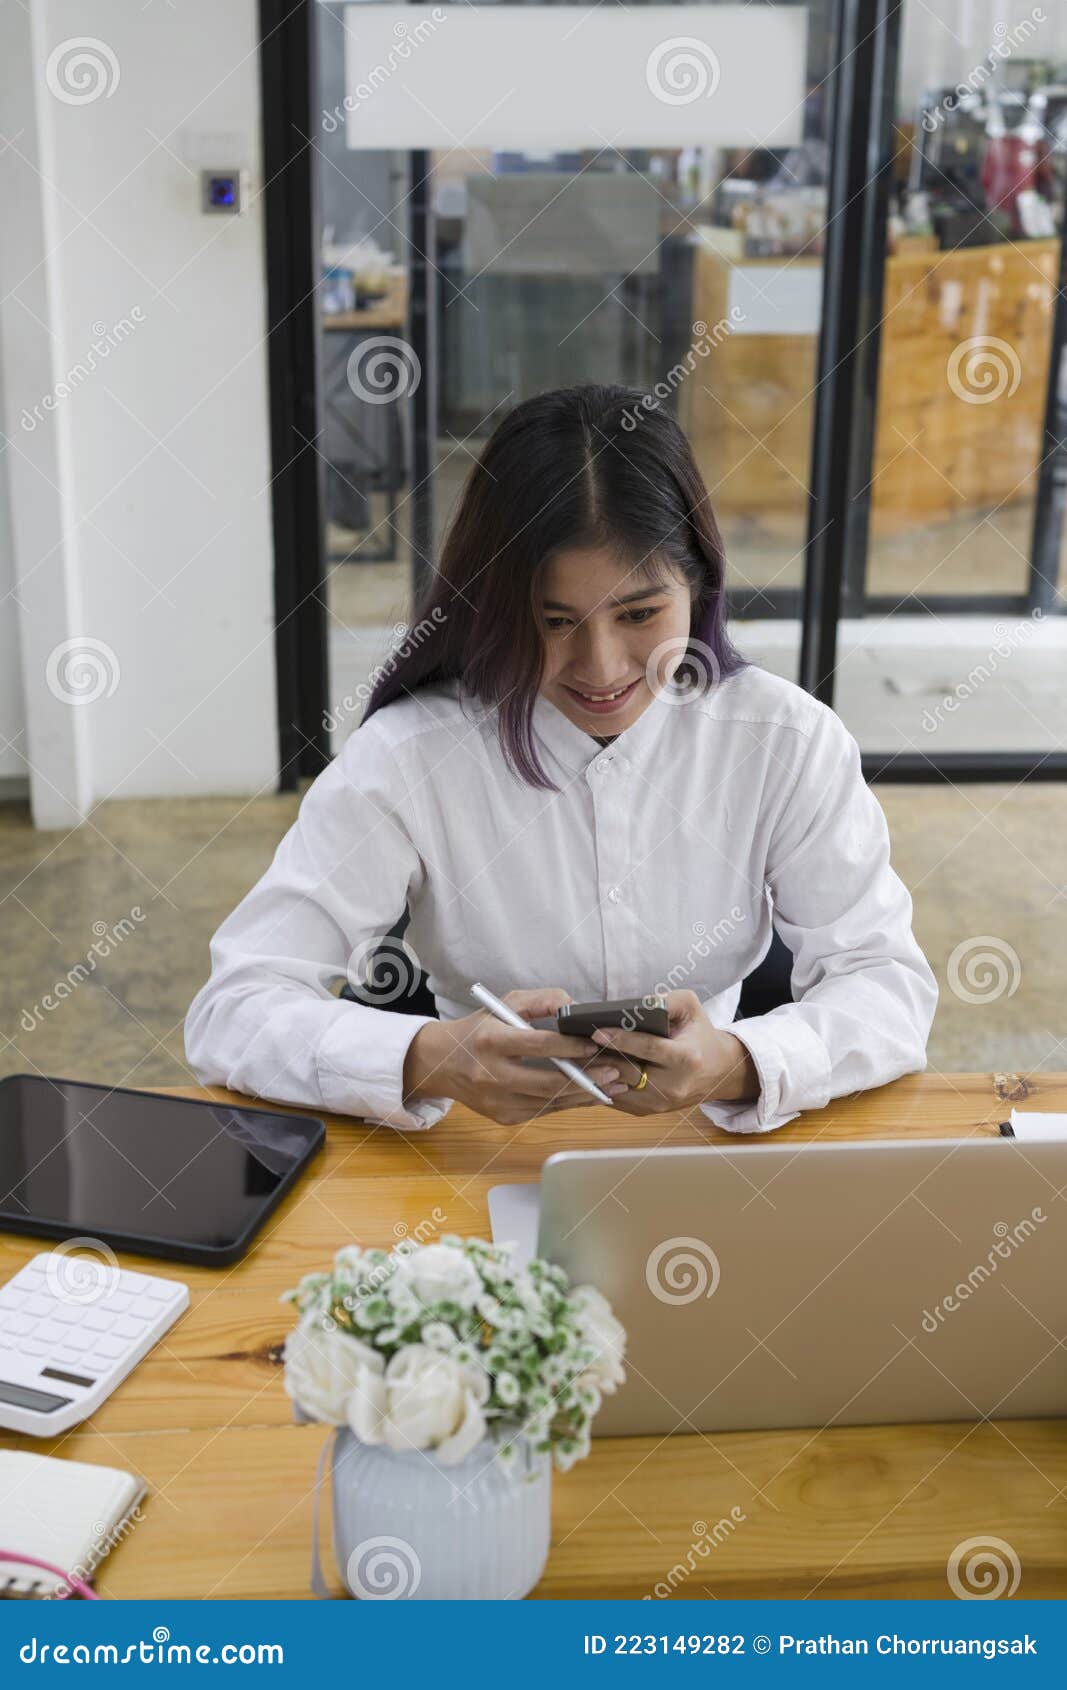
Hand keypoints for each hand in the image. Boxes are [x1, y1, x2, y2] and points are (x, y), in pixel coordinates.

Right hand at [402, 987, 626, 1126]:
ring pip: (550, 1101)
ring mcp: (498, 1101)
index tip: (595, 1043)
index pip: (538, 1045)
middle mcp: (492, 1075)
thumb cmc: (479, 1029)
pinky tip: (591, 1095)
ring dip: (585, 1094)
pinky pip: (544, 1111)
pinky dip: (569, 1103)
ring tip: (612, 1084)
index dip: (569, 1047)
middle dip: (586, 1077)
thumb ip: (540, 1000)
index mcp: (491, 1041)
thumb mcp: (504, 1004)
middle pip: (547, 1082)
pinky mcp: (504, 1117)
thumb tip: (575, 1007)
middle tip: (614, 1070)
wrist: (442, 1063)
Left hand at [587, 989, 759, 1115]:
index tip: (596, 1032)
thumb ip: (666, 1001)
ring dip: (594, 1073)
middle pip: (627, 1072)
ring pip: (617, 1089)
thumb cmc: (699, 1034)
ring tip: (574, 1056)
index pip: (649, 1049)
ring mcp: (660, 1103)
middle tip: (574, 1043)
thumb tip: (635, 1005)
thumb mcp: (691, 1008)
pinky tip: (584, 1069)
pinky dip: (599, 1084)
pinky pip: (616, 1099)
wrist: (717, 1071)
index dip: (621, 1040)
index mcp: (686, 1058)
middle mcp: (674, 1085)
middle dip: (599, 1057)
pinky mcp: (649, 1111)